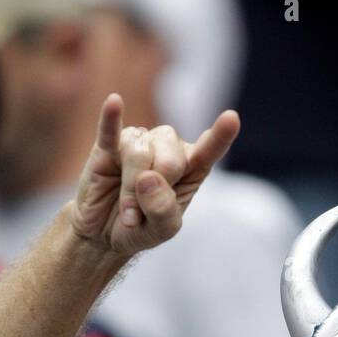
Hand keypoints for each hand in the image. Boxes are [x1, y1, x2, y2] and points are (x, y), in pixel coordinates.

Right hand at [70, 94, 239, 259]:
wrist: (105, 233)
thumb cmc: (142, 228)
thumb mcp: (161, 231)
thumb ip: (163, 211)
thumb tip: (149, 178)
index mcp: (191, 167)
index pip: (208, 150)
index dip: (220, 135)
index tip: (231, 118)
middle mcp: (167, 148)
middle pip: (170, 158)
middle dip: (157, 191)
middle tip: (144, 214)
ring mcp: (138, 142)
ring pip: (139, 154)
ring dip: (131, 192)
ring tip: (129, 214)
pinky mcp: (108, 145)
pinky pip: (110, 128)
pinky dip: (111, 117)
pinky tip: (115, 103)